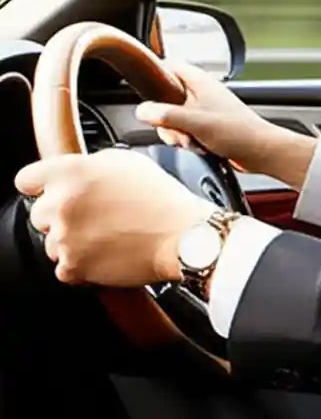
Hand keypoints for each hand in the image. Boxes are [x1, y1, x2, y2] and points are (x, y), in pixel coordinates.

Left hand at [14, 149, 216, 285]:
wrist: (183, 235)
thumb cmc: (163, 198)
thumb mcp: (127, 162)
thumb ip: (91, 164)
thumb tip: (77, 172)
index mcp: (70, 172)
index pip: (26, 179)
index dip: (40, 186)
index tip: (50, 192)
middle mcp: (61, 203)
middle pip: (38, 214)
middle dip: (61, 217)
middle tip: (93, 217)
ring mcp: (64, 237)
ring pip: (52, 243)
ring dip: (72, 243)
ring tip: (106, 238)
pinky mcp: (74, 266)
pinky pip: (64, 269)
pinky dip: (81, 266)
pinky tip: (105, 255)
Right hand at [134, 59, 316, 189]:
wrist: (260, 151)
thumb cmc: (238, 131)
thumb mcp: (194, 121)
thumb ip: (164, 115)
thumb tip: (141, 110)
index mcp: (199, 81)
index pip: (169, 66)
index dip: (155, 76)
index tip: (145, 92)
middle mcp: (201, 93)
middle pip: (165, 99)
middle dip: (165, 120)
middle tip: (177, 129)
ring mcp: (204, 110)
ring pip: (173, 119)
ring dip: (177, 134)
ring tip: (192, 141)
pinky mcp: (207, 127)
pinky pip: (185, 132)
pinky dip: (188, 141)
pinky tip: (199, 147)